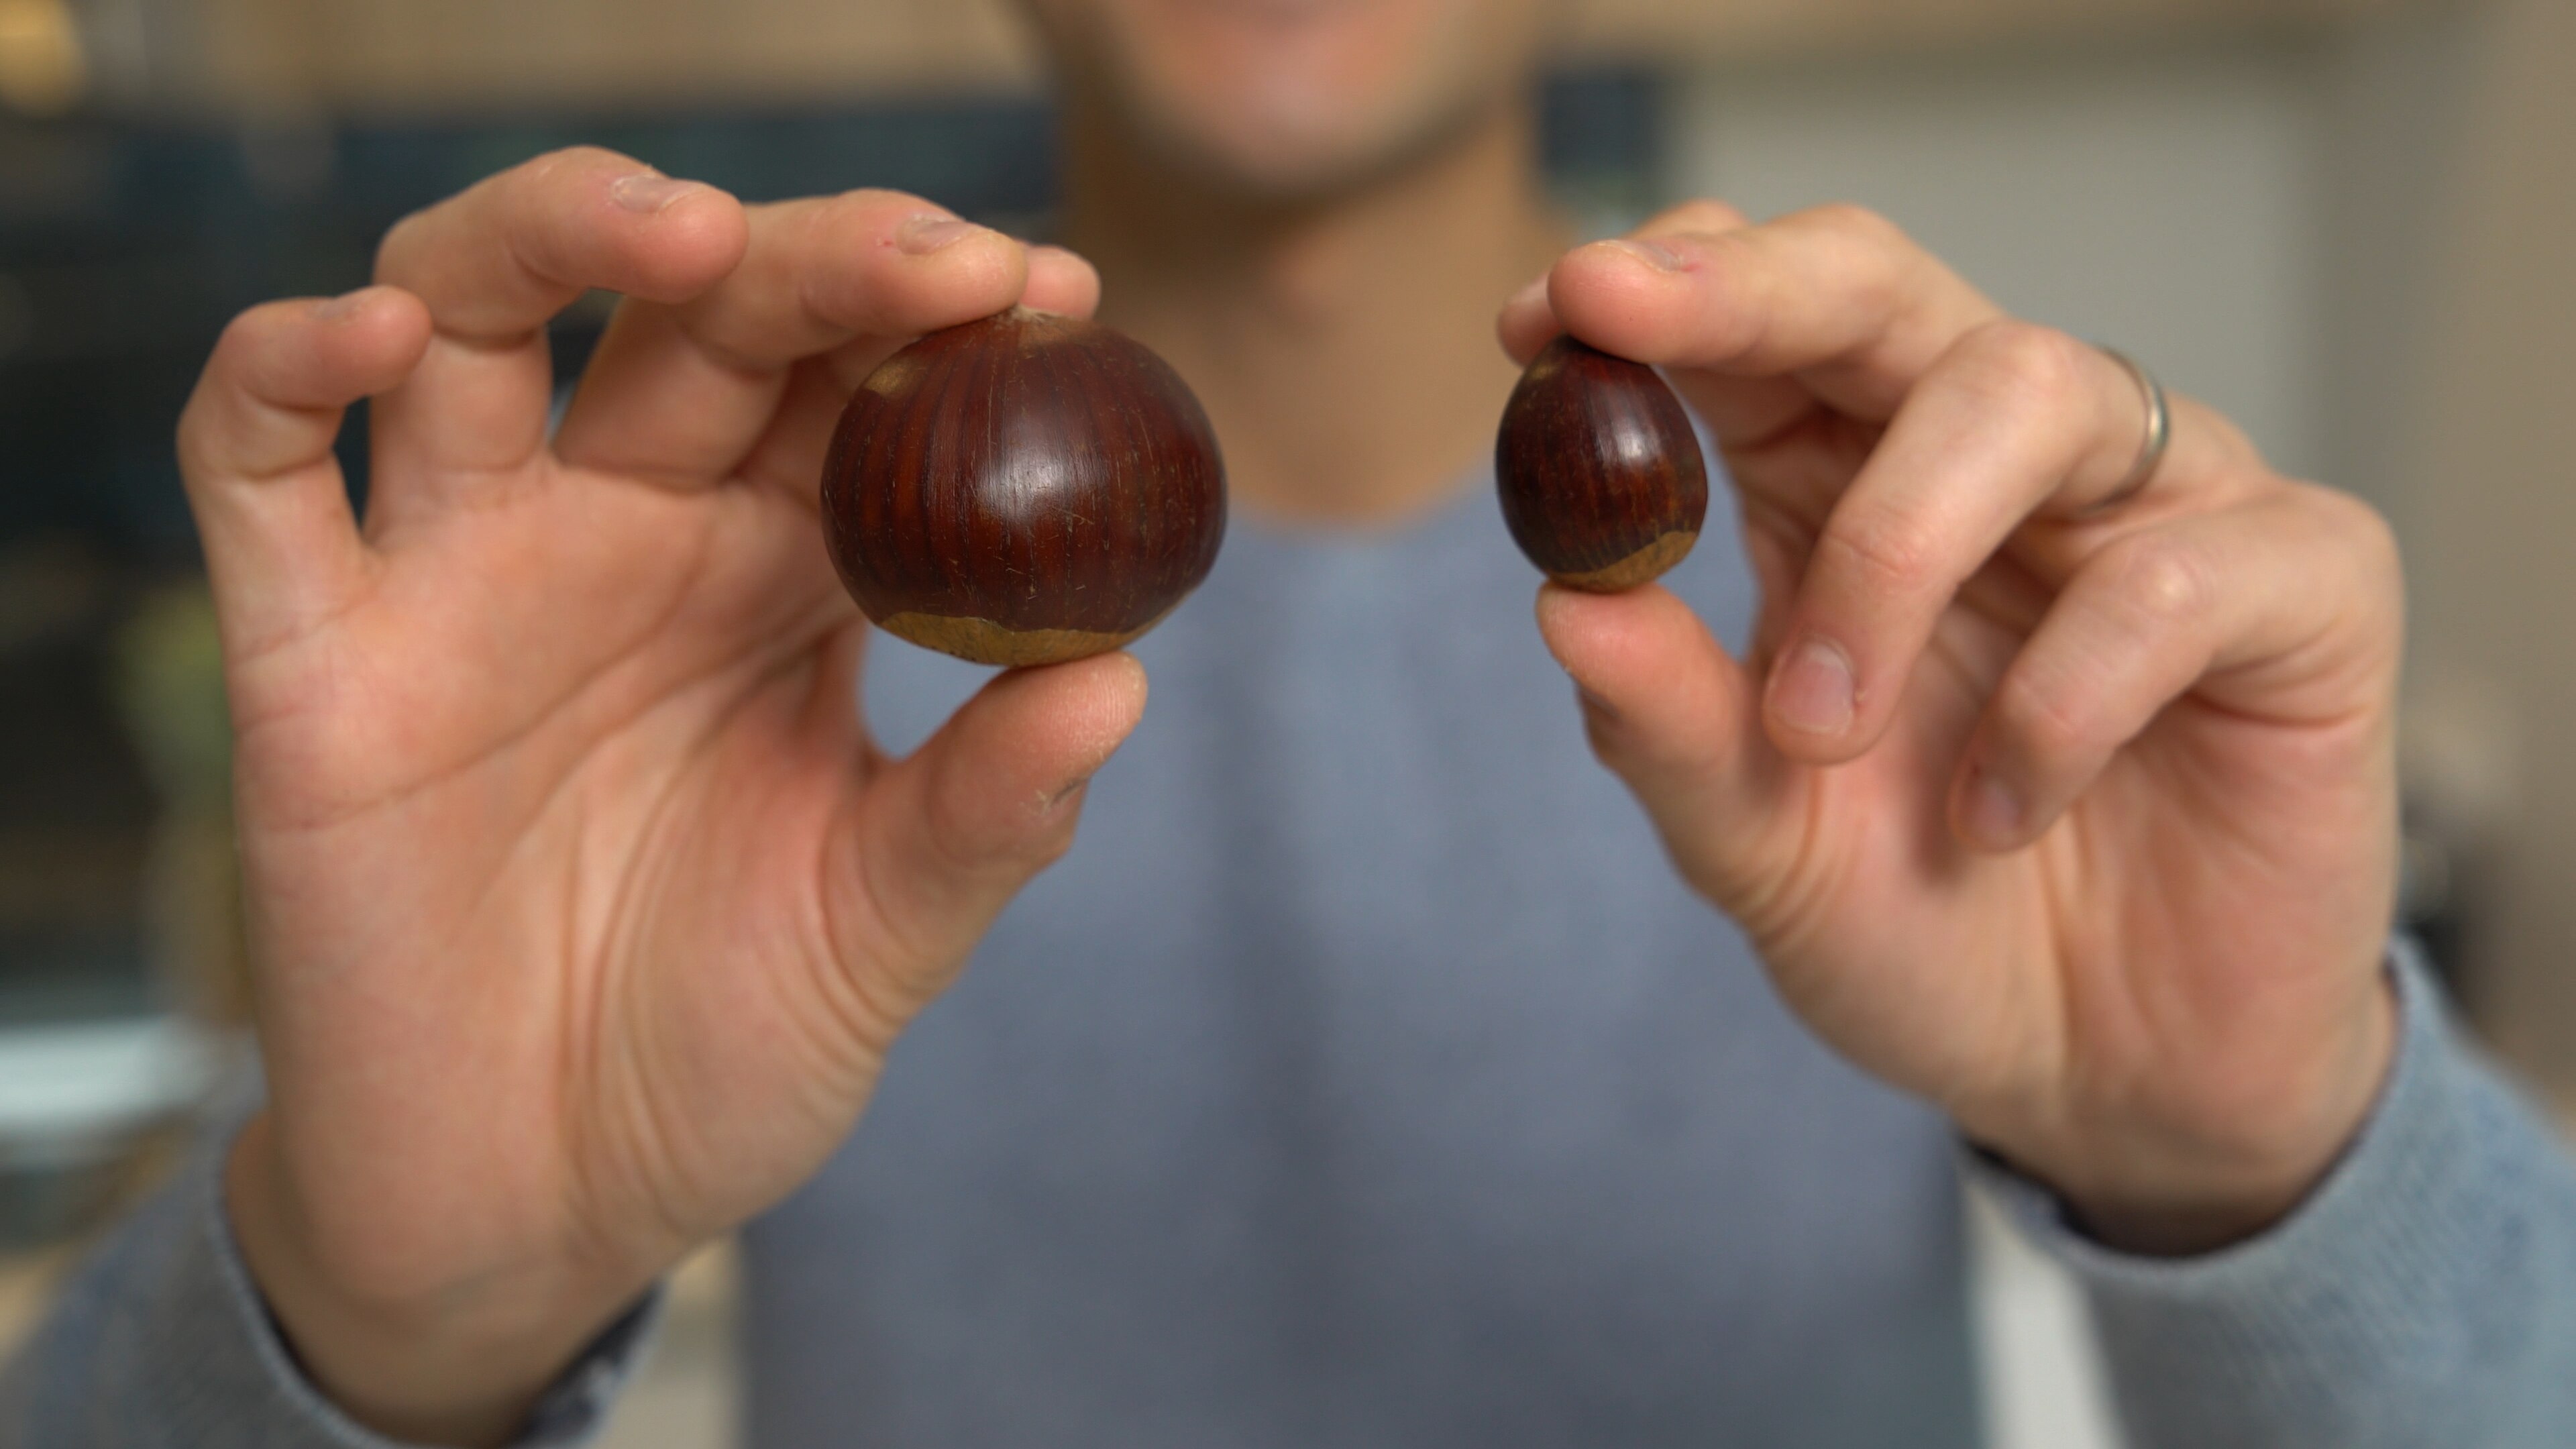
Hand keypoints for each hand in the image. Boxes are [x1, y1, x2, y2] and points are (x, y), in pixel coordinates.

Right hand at [180, 149, 1144, 1443]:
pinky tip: (378, 331)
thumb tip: (1119, 682)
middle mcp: (628, 533)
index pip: (858, 383)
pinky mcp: (316, 651)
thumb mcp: (878, 932)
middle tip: (933, 261)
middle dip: (814, 258)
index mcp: (783, 573)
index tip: (1059, 297)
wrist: (538, 1207)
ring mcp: (465, 573)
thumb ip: (985, 812)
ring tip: (679, 233)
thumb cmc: (718, 1049)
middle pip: (698, 317)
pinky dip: (289, 368)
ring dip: (556, 230)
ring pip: (473, 312)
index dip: (946, 318)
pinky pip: (261, 462)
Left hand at [1501, 202, 2402, 1255]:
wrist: (2114, 1081)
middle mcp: (1999, 460)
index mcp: (1845, 488)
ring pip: (2027, 386)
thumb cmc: (1929, 928)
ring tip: (1823, 732)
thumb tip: (1561, 606)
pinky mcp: (2304, 583)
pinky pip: (2174, 575)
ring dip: (1888, 553)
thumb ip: (1668, 731)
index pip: (1758, 328)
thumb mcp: (1760, 848)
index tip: (1538, 317)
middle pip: (1883, 285)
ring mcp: (2158, 503)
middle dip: (1746, 288)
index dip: (1655, 294)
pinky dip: (2061, 702)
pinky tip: (2001, 817)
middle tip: (1617, 312)